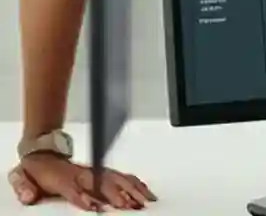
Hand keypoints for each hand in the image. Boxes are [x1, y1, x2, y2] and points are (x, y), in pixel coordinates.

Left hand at [8, 153, 156, 210]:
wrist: (43, 153)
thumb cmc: (36, 170)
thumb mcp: (23, 176)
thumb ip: (25, 187)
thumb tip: (28, 195)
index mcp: (62, 176)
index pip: (74, 188)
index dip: (85, 198)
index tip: (96, 208)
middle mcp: (82, 173)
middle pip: (103, 183)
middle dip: (117, 194)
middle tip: (130, 206)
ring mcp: (95, 171)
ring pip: (118, 178)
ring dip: (132, 189)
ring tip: (144, 201)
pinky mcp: (103, 171)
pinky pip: (124, 176)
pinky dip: (137, 183)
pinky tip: (145, 191)